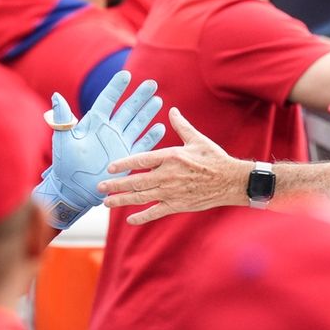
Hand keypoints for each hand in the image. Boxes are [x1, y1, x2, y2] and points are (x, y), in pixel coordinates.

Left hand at [32, 70, 164, 228]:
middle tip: (152, 84)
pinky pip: (142, 145)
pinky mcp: (127, 157)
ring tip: (158, 100)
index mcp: (94, 123)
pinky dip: (151, 137)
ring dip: (148, 113)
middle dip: (139, 96)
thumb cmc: (64, 164)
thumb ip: (62, 118)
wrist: (73, 189)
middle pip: (127, 108)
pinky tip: (160, 127)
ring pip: (137, 123)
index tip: (125, 74)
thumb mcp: (63, 139)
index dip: (116, 87)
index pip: (107, 99)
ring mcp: (119, 143)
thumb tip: (56, 95)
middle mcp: (109, 130)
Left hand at [99, 107, 251, 224]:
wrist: (232, 180)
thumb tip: (172, 110)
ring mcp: (171, 192)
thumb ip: (181, 126)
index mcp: (170, 157)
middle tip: (98, 187)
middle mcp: (167, 175)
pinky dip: (142, 216)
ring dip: (121, 200)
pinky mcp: (178, 205)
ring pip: (141, 198)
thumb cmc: (214, 158)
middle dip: (115, 185)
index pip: (140, 160)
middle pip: (135, 181)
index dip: (123, 164)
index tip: (109, 167)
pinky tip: (129, 219)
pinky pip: (156, 212)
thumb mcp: (197, 139)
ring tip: (106, 202)